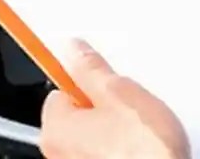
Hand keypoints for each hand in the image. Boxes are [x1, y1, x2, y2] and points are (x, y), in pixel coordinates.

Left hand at [40, 40, 188, 158]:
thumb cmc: (143, 151)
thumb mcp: (119, 93)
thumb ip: (91, 68)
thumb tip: (73, 51)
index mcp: (55, 129)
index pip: (60, 90)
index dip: (86, 82)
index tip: (102, 78)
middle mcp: (59, 155)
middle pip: (77, 115)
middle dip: (101, 107)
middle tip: (127, 105)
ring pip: (94, 135)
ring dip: (114, 128)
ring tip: (139, 128)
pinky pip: (106, 153)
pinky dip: (121, 148)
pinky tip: (141, 145)